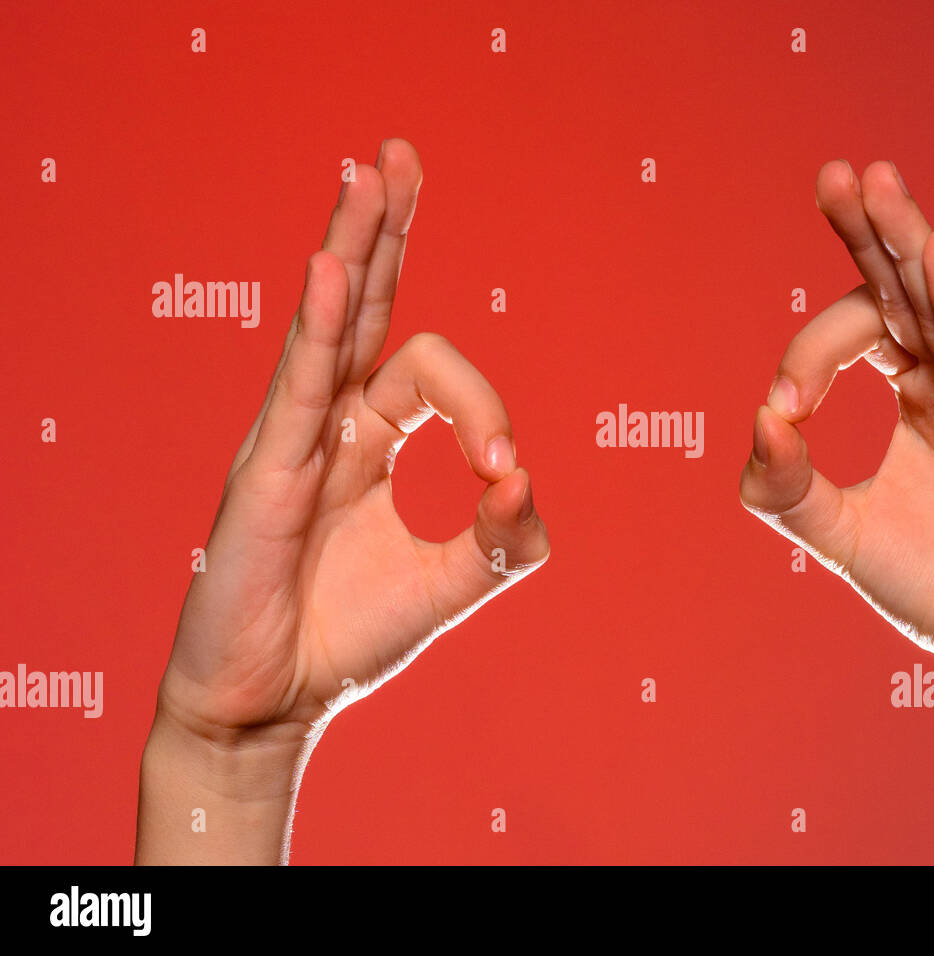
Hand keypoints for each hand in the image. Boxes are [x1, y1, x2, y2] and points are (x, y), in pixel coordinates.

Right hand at [152, 138, 548, 766]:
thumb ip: (507, 533)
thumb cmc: (352, 632)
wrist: (274, 703)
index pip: (429, 368)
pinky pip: (296, 384)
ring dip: (351, 245)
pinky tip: (331, 267)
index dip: (483, 405)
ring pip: (325, 322)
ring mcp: (292, 438)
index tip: (504, 467)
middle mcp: (330, 420)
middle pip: (360, 303)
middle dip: (384, 228)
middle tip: (398, 154)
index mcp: (373, 435)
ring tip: (367, 171)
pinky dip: (316, 325)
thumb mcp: (457, 579)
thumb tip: (527, 477)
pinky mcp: (264, 472)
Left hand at [741, 159, 933, 710]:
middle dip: (871, 230)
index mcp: (917, 390)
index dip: (809, 354)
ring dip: (907, 242)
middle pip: (908, 286)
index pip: (860, 328)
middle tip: (838, 174)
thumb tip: (757, 422)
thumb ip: (785, 485)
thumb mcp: (838, 532)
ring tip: (874, 182)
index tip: (785, 407)